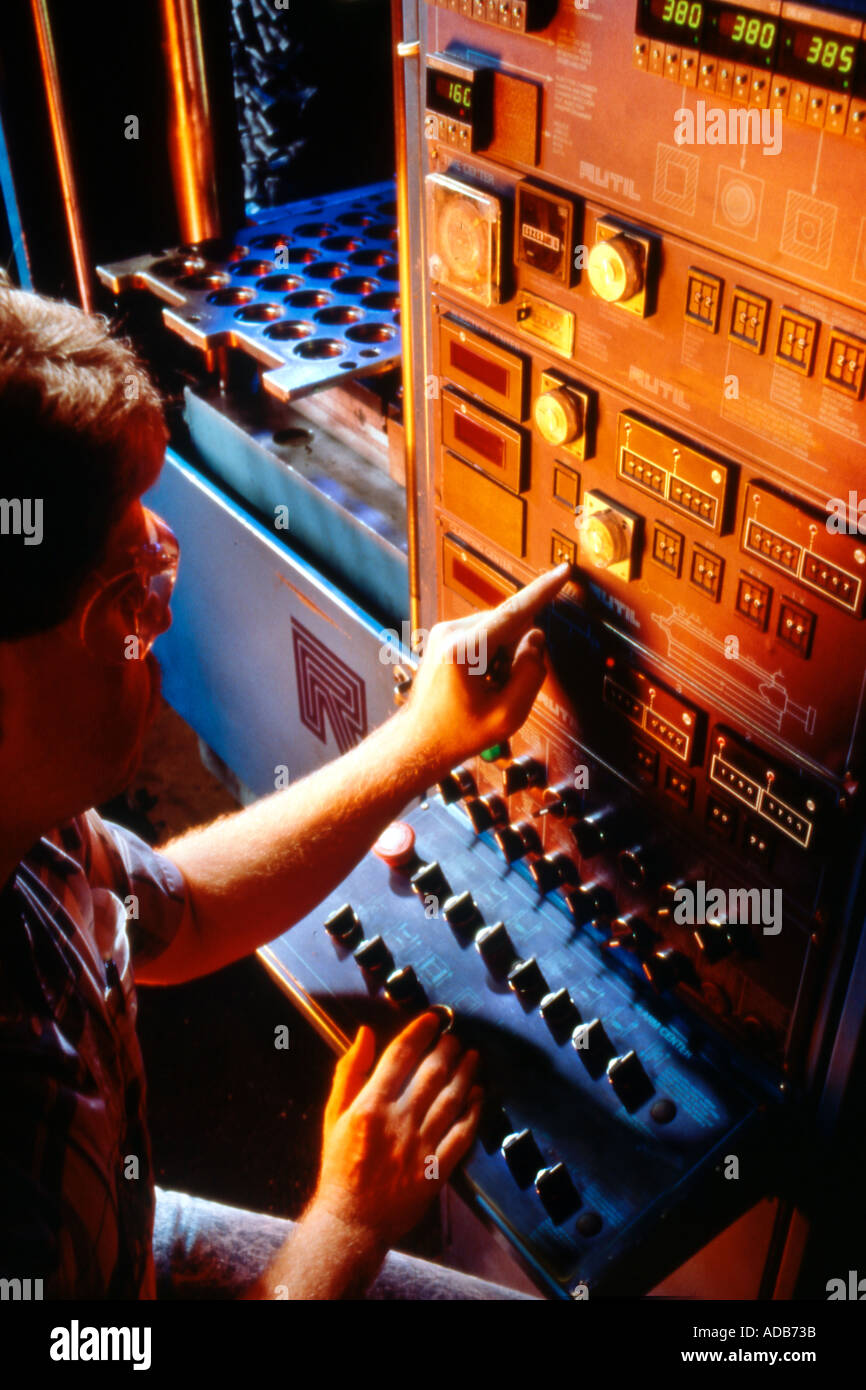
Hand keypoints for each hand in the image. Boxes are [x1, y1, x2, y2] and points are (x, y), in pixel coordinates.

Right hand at [313, 1013, 481, 1249]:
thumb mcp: (334, 1115)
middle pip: (431, 1074)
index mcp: (370, 1107)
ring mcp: (420, 1147)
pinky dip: (473, 1111)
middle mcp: (398, 1123)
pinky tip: (479, 1095)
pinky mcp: (437, 1169)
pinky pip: (462, 1135)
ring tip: (472, 1057)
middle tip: (455, 1037)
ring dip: (465, 1073)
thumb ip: (349, 1071)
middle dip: (447, 1049)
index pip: (399, 1056)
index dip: (419, 1032)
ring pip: (451, 1100)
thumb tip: (365, 1033)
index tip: (432, 1018)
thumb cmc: (340, 1166)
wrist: (352, 1220)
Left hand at [401, 562, 571, 781]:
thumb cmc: (458, 732)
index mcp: (464, 650)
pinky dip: (492, 655)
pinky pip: (485, 635)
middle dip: (516, 653)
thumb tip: (535, 639)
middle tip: (500, 690)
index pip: (514, 612)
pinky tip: (477, 682)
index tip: (563, 571)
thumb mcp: (507, 716)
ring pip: (498, 630)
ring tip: (485, 689)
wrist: (420, 741)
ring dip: (504, 656)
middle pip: (509, 625)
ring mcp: (445, 632)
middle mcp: (451, 632)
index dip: (543, 591)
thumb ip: (531, 674)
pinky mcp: (445, 636)